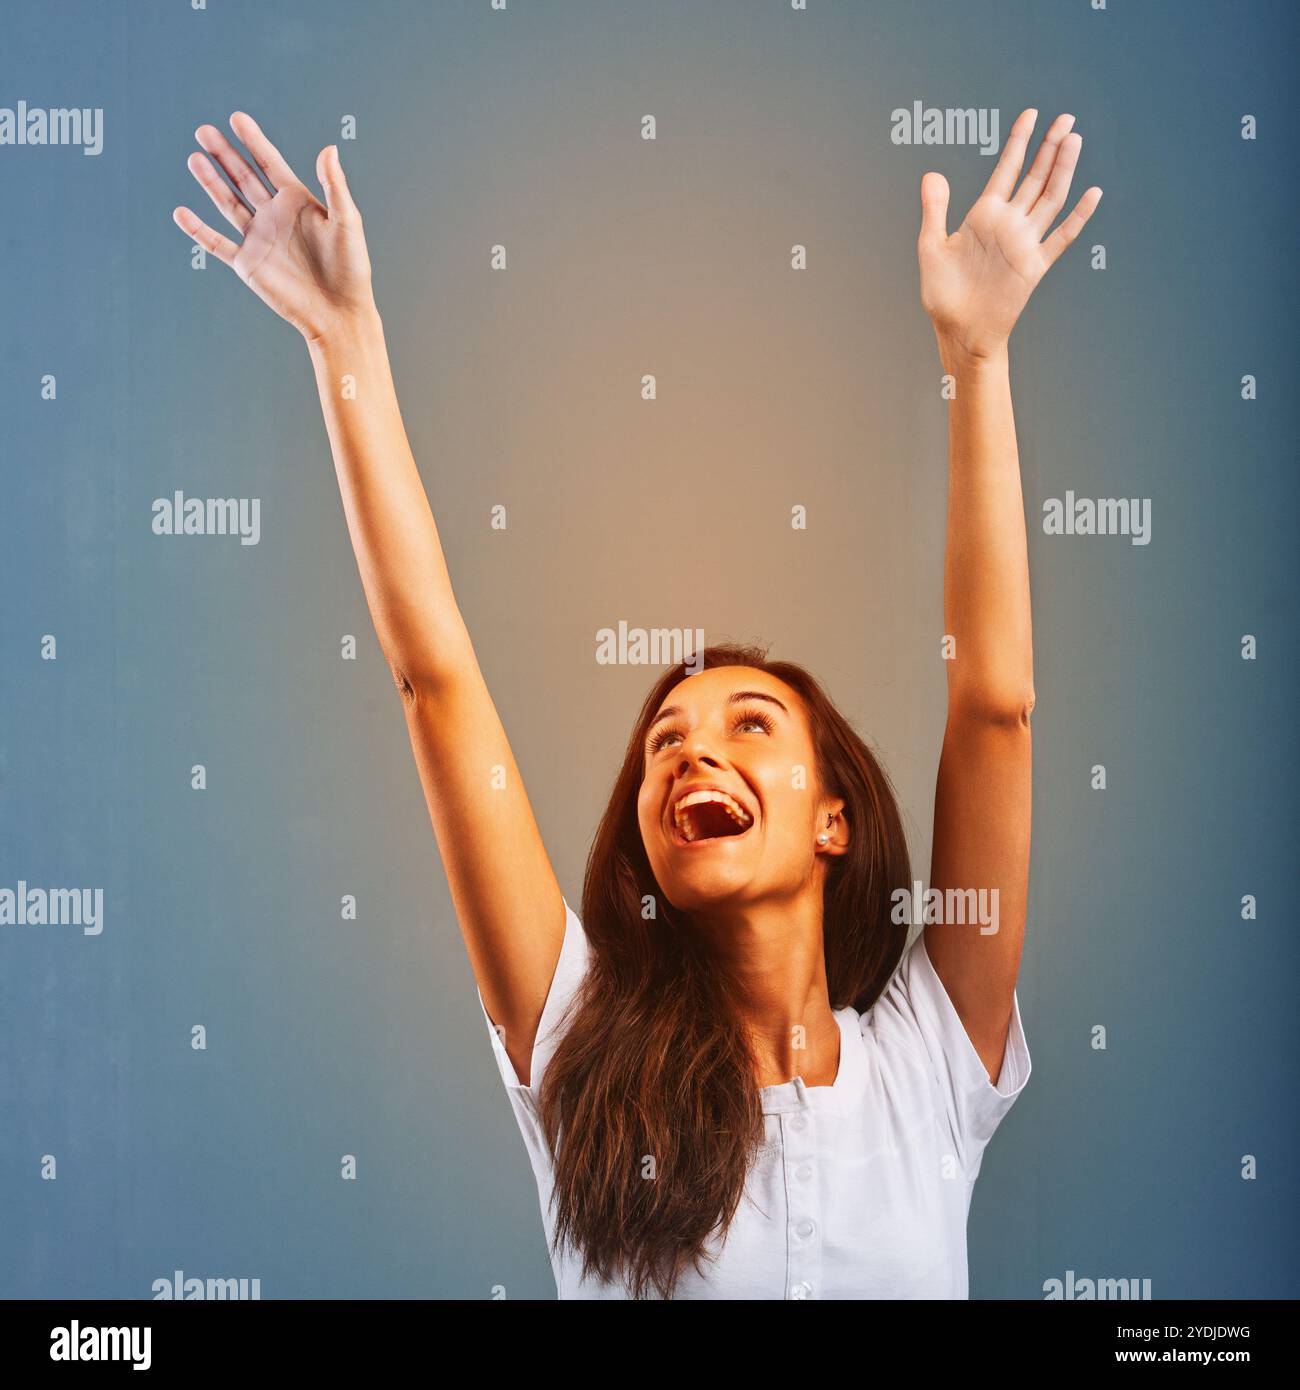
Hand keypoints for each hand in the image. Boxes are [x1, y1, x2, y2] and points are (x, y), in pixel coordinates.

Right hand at [172, 113, 373, 342]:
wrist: (339, 312)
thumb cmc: (351, 268)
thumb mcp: (347, 222)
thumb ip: (335, 185)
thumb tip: (329, 147)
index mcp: (298, 201)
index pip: (269, 163)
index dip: (253, 140)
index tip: (236, 118)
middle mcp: (275, 216)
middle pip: (243, 178)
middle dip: (225, 154)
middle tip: (204, 131)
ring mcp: (259, 239)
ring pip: (228, 203)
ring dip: (211, 182)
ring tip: (195, 158)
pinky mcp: (248, 264)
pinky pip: (217, 244)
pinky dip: (198, 230)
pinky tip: (180, 213)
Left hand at [917, 108, 1101, 361]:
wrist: (960, 332)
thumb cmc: (943, 295)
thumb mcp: (931, 247)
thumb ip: (935, 210)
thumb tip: (932, 173)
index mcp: (984, 215)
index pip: (1006, 169)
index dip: (1019, 141)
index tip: (1031, 114)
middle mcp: (1008, 224)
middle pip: (1035, 177)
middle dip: (1049, 147)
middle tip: (1065, 117)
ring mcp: (1024, 243)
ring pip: (1050, 197)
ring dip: (1063, 169)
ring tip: (1074, 139)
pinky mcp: (1035, 265)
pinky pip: (1061, 237)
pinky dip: (1078, 216)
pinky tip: (1091, 194)